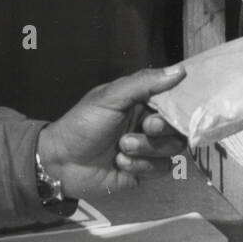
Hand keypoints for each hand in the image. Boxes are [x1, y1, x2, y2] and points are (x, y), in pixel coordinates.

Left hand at [37, 66, 186, 199]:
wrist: (62, 162)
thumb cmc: (83, 124)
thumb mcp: (111, 97)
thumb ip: (144, 82)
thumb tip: (180, 70)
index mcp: (141, 101)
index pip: (174, 100)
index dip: (178, 105)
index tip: (169, 108)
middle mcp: (148, 123)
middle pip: (178, 127)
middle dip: (161, 129)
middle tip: (145, 127)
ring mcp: (148, 148)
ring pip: (172, 149)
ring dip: (147, 149)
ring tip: (122, 147)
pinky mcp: (145, 171)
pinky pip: (161, 169)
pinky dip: (141, 166)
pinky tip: (120, 163)